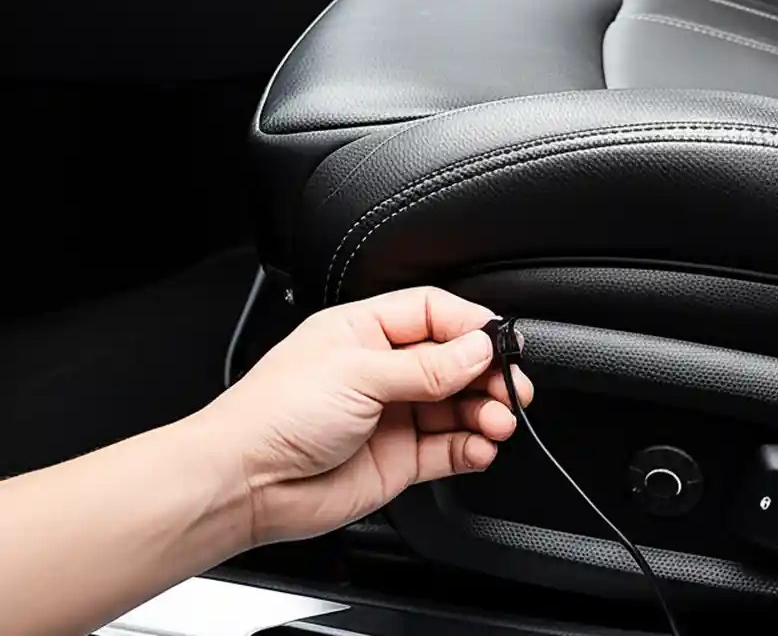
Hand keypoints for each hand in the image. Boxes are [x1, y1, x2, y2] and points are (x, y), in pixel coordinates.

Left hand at [193, 287, 533, 546]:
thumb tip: (478, 350)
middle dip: (488, 374)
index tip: (501, 343)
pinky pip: (449, 448)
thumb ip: (426, 366)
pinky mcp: (398, 459)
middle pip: (454, 362)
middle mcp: (381, 370)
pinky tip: (482, 447)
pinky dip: (472, 447)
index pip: (433, 314)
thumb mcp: (358, 374)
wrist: (244, 483)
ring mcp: (391, 415)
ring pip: (457, 407)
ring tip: (499, 422)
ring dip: (485, 412)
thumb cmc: (275, 415)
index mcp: (364, 332)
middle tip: (512, 388)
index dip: (471, 326)